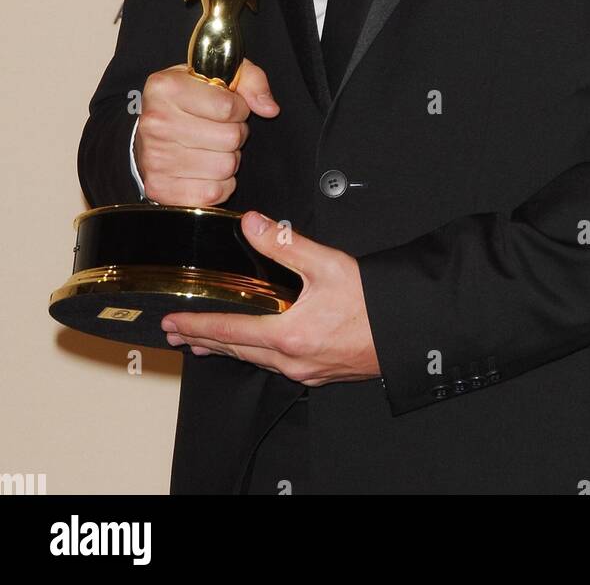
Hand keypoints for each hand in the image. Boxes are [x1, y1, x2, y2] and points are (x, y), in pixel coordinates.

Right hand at [135, 58, 278, 206]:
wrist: (153, 128)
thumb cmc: (190, 98)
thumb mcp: (220, 74)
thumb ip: (252, 80)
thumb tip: (269, 109)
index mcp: (166, 88)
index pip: (227, 107)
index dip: (240, 108)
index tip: (230, 107)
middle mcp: (156, 123)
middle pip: (230, 138)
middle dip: (235, 133)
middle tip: (221, 128)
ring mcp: (155, 158)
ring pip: (225, 167)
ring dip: (228, 158)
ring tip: (213, 147)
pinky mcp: (160, 187)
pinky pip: (213, 193)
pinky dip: (219, 184)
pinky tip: (207, 168)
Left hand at [160, 211, 381, 385]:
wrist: (408, 331)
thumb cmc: (373, 303)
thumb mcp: (327, 264)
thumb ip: (285, 244)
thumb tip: (253, 224)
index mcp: (288, 334)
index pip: (228, 332)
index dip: (197, 326)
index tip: (172, 323)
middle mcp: (291, 360)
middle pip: (235, 351)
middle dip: (202, 340)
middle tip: (177, 334)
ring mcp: (305, 371)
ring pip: (254, 361)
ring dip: (227, 350)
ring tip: (205, 345)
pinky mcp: (319, 373)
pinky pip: (275, 366)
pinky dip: (255, 355)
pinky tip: (256, 350)